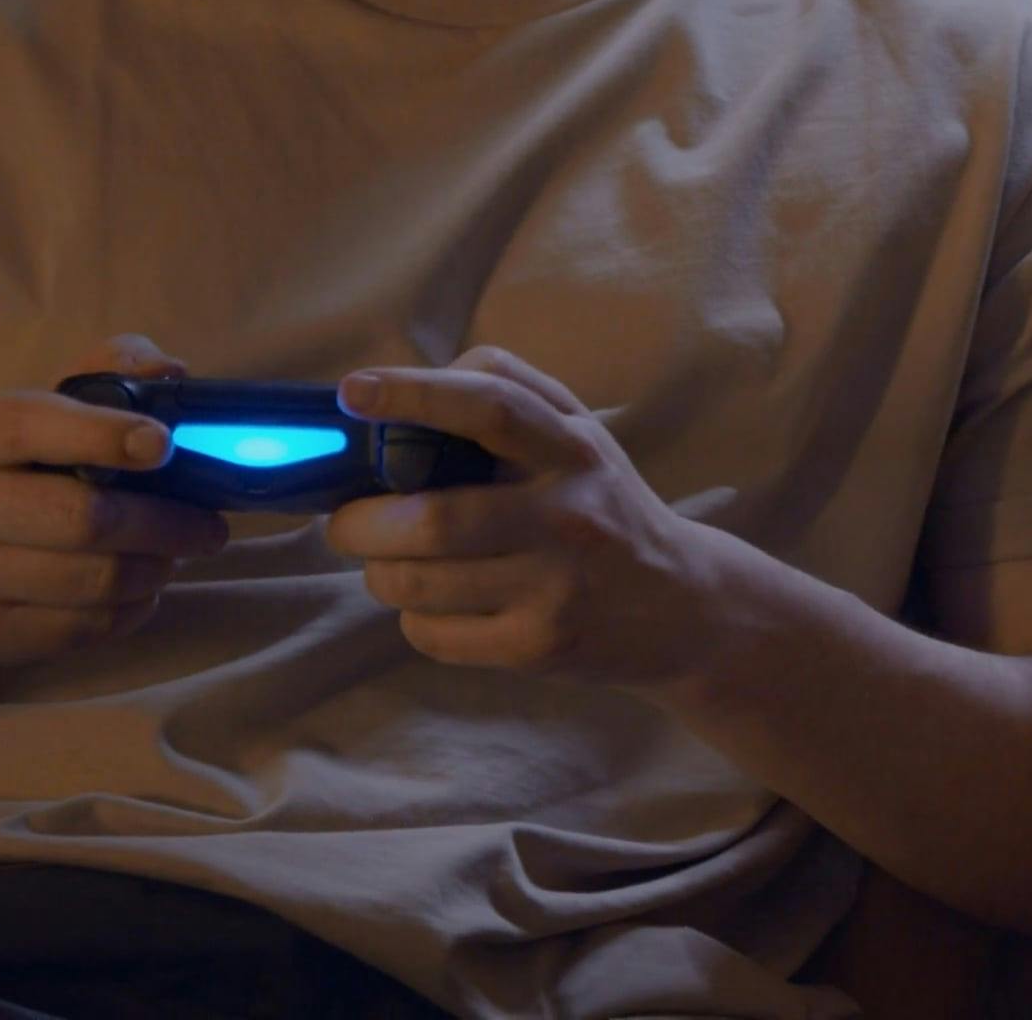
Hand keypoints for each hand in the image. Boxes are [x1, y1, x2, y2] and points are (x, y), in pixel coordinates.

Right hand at [0, 334, 230, 667]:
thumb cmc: (14, 473)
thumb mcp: (47, 410)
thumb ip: (109, 371)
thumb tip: (170, 369)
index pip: (33, 427)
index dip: (105, 435)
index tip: (164, 445)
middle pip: (84, 519)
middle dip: (165, 524)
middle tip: (210, 527)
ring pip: (93, 580)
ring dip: (156, 569)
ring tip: (176, 556)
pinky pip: (83, 628)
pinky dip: (131, 610)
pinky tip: (141, 590)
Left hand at [324, 345, 740, 682]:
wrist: (686, 607)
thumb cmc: (608, 508)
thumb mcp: (583, 438)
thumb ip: (512, 396)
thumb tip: (406, 385)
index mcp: (574, 449)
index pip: (492, 407)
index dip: (415, 395)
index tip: (352, 391)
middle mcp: (569, 515)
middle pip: (432, 519)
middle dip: (361, 522)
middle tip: (346, 521)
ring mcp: (555, 587)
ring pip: (419, 583)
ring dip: (378, 572)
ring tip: (386, 562)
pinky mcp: (538, 647)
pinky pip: (433, 634)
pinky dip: (414, 618)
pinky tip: (438, 605)